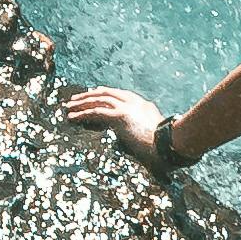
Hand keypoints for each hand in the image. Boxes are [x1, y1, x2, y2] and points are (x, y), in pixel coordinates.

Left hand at [56, 83, 177, 168]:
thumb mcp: (156, 135)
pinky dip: (82, 114)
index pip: (120, 95)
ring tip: (69, 107)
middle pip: (107, 93)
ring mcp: (127, 108)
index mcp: (144, 105)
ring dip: (82, 103)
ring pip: (99, 100)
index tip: (95, 93)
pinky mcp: (120, 117)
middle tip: (77, 99)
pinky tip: (72, 117)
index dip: (106, 94)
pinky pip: (96, 113)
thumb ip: (146, 133)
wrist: (171, 144)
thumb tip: (139, 142)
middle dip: (90, 95)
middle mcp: (134, 102)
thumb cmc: (167, 146)